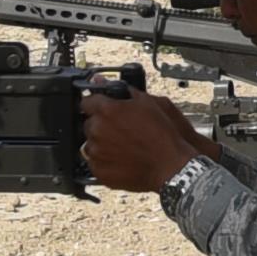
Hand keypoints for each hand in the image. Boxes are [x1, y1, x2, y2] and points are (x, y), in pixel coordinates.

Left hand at [75, 84, 200, 194]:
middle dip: (101, 125)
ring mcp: (96, 152)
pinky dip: (104, 161)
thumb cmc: (162, 135)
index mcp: (107, 111)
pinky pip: (95, 162)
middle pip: (89, 124)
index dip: (95, 104)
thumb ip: (126, 92)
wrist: (170, 166)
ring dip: (102, 144)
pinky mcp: (99, 171)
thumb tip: (113, 84)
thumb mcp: (149, 103)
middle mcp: (97, 130)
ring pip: (90, 144)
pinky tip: (121, 160)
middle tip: (120, 131)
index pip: (86, 102)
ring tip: (123, 147)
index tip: (101, 108)